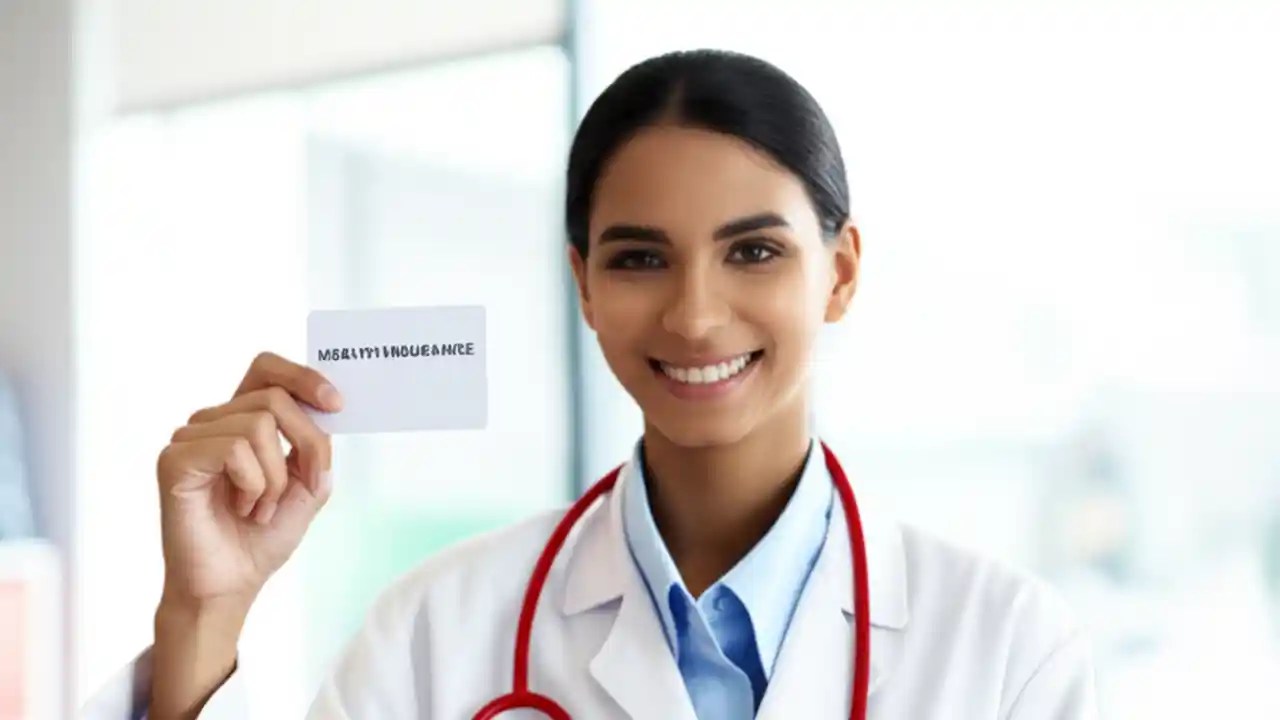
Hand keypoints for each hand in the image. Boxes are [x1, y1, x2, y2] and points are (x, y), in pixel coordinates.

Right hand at [156, 351, 342, 611]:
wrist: (232, 585)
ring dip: (276, 477)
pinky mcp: (174, 459)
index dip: (303, 376)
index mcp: (241, 419)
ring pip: (259, 424)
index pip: (267, 369)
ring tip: (259, 507)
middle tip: (302, 487)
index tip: (337, 404)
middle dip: (306, 444)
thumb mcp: (309, 486)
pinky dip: (253, 484)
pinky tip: (241, 507)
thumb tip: (327, 410)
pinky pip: (235, 448)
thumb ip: (317, 445)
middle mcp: (212, 421)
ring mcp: (189, 438)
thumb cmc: (262, 538)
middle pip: (275, 398)